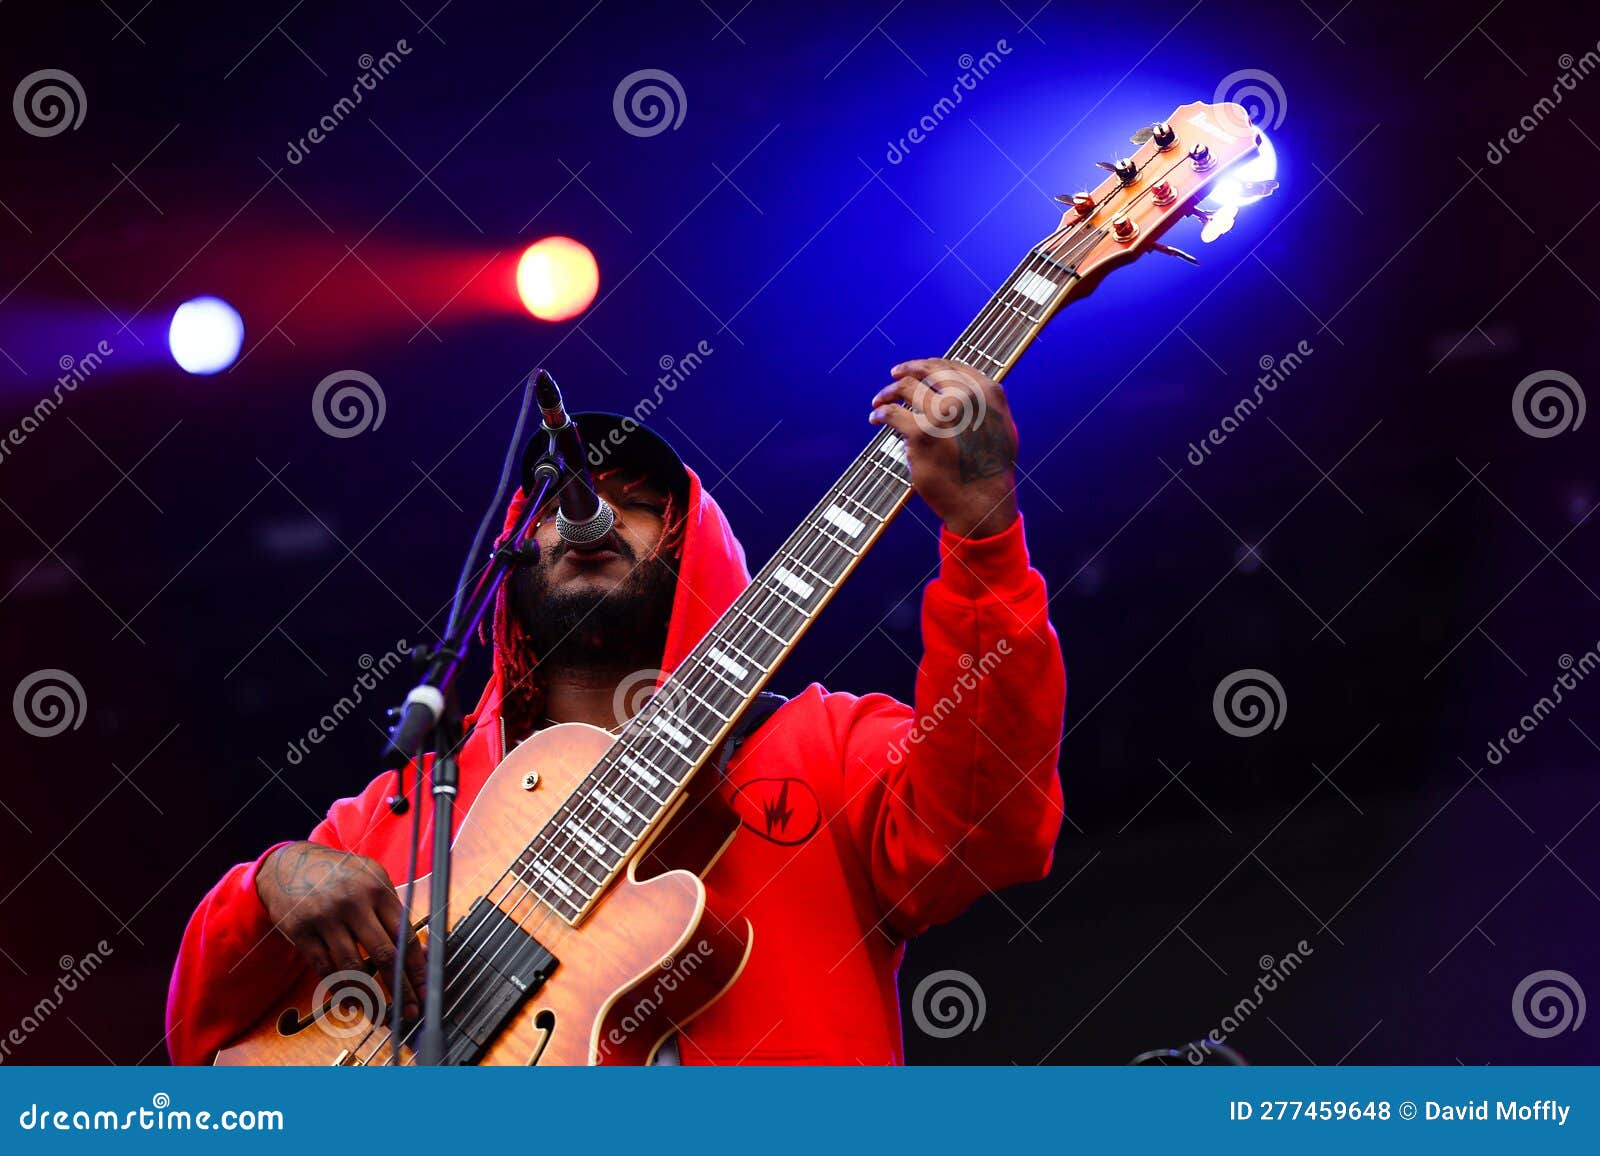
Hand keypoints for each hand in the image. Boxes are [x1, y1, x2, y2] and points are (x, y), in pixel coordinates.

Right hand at [256, 841, 423, 1019]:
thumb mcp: (372, 879)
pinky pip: (325, 970)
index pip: (404, 935)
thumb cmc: (340, 875)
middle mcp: (353, 902)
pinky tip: (352, 1004)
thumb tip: (421, 952)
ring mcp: (325, 918)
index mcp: (377, 888)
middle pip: (383, 954)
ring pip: (353, 968)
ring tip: (382, 1015)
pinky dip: (340, 990)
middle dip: (401, 988)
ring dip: (370, 997)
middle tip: (410, 1012)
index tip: (425, 990)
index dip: (418, 967)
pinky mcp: (301, 933)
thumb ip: (395, 912)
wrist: (289, 865)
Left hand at [870, 358, 1018, 538]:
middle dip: (906, 371)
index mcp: (987, 392)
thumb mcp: (1001, 427)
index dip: (929, 365)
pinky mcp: (921, 433)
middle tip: (894, 376)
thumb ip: (984, 405)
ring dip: (888, 392)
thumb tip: (964, 390)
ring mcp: (943, 413)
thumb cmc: (990, 470)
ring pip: (905, 388)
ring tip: (879, 401)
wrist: (983, 501)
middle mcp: (966, 397)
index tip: (915, 369)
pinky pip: (891, 413)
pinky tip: (876, 418)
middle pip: (926, 371)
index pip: (951, 366)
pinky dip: (880, 413)